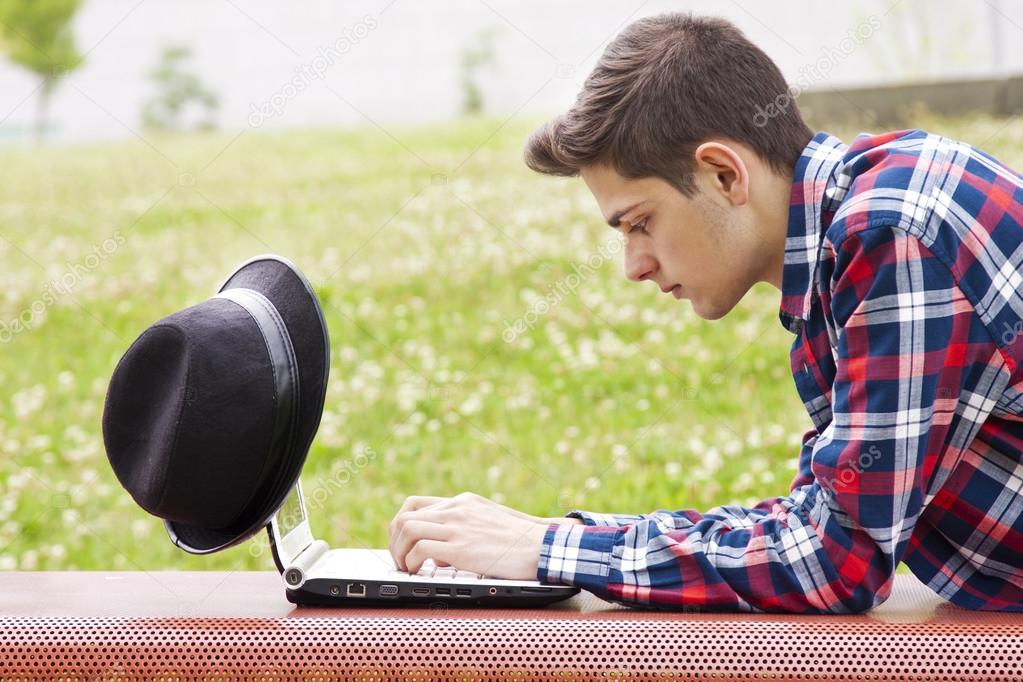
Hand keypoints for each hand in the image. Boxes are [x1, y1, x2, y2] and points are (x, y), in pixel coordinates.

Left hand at [387, 491, 575, 580]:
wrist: (543, 546)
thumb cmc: (522, 541)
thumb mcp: (489, 523)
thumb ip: (464, 531)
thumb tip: (440, 555)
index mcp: (463, 502)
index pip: (416, 504)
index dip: (401, 525)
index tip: (402, 543)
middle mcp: (456, 509)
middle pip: (405, 516)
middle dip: (394, 541)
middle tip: (399, 561)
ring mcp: (457, 526)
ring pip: (406, 529)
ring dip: (399, 552)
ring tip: (406, 568)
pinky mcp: (461, 547)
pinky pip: (419, 549)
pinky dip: (412, 562)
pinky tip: (419, 572)